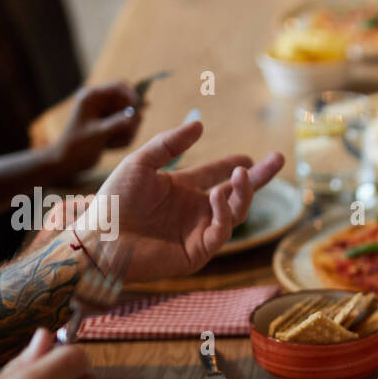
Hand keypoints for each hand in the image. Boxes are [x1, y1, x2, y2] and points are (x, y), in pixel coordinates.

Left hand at [48, 81, 142, 177]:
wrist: (69, 160)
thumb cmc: (78, 145)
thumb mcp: (98, 133)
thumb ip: (118, 123)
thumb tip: (137, 115)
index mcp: (92, 97)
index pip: (119, 87)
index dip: (132, 96)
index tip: (139, 110)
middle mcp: (101, 102)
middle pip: (128, 103)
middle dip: (130, 121)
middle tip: (126, 135)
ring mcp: (107, 113)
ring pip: (131, 117)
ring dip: (127, 132)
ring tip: (113, 144)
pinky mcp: (111, 124)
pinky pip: (128, 128)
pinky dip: (124, 138)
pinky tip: (111, 146)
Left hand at [82, 120, 283, 280]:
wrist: (100, 238)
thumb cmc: (113, 200)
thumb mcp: (141, 163)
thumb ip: (169, 144)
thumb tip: (200, 125)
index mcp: (181, 190)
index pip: (216, 175)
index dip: (234, 165)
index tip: (250, 155)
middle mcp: (194, 211)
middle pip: (236, 194)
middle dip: (258, 177)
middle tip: (278, 158)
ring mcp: (198, 232)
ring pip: (234, 212)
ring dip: (242, 192)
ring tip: (240, 175)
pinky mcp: (197, 253)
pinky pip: (221, 232)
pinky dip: (224, 214)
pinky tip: (217, 195)